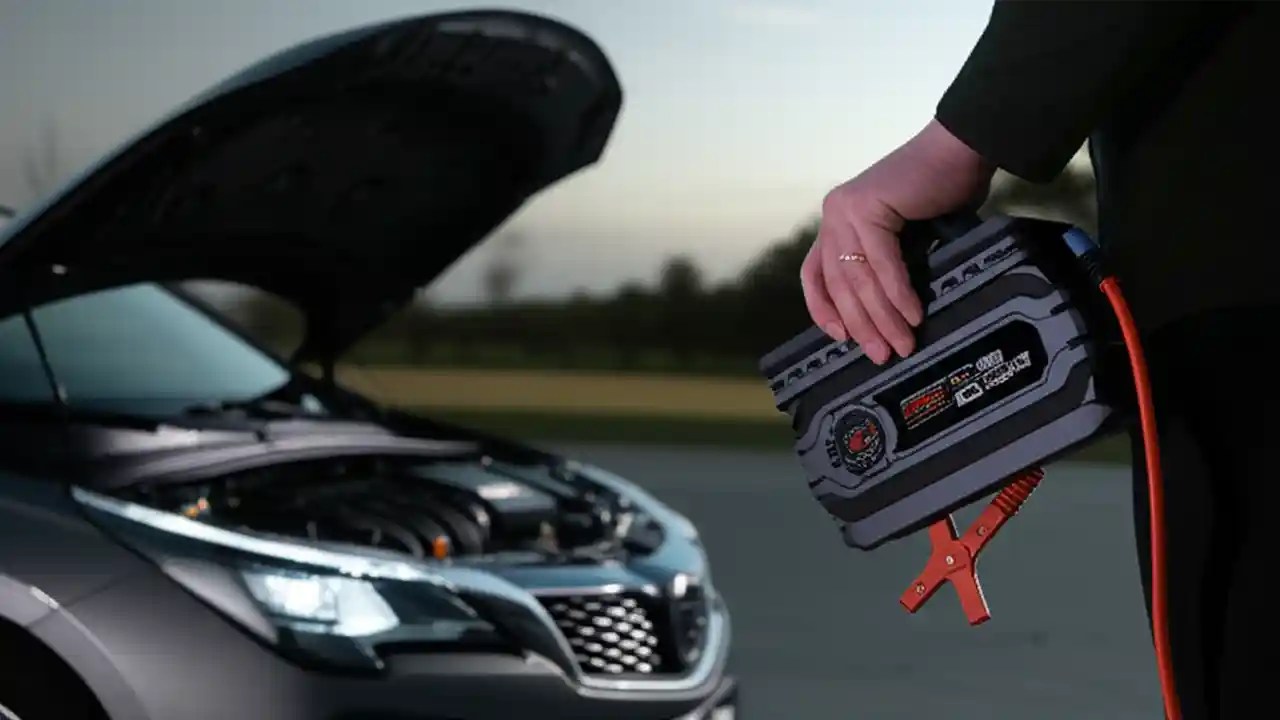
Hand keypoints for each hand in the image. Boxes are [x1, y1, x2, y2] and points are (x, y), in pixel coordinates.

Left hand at [802, 119, 994, 363]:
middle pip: (839, 283)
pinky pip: (882, 263)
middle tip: (882, 355)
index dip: (824, 309)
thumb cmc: (940, 194)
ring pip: (860, 278)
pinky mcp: (869, 207)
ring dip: (883, 317)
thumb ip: (885, 265)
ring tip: (902, 344)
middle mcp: (834, 215)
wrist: (961, 150)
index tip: (841, 338)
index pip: (815, 274)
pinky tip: (912, 316)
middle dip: (862, 324)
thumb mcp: (903, 236)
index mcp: (837, 221)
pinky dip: (898, 293)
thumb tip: (887, 317)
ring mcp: (847, 209)